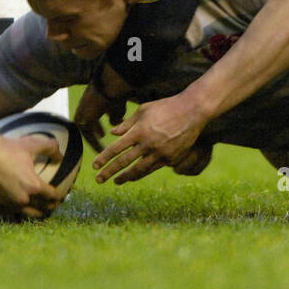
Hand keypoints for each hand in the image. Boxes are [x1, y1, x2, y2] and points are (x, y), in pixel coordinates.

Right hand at [0, 132, 64, 219]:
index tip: (61, 196)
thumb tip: (60, 156)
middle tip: (53, 206)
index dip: (59, 197)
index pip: (52, 196)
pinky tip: (20, 212)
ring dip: (36, 214)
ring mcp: (9, 204)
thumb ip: (51, 148)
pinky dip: (18, 215)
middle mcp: (22, 199)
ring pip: (27, 215)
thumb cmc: (6, 148)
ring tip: (39, 212)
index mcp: (34, 186)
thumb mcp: (32, 144)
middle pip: (42, 209)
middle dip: (49, 208)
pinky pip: (11, 216)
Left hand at [74, 84, 125, 152]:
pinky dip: (95, 142)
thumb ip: (115, 116)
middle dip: (94, 135)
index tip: (103, 134)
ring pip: (87, 131)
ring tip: (102, 151)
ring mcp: (82, 113)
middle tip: (101, 146)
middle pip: (86, 126)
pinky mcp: (85, 118)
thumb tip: (115, 123)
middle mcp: (83, 108)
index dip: (97, 127)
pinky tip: (102, 148)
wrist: (111, 86)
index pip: (91, 118)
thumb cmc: (115, 93)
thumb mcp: (117, 107)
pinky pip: (88, 134)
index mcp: (90, 103)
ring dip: (94, 141)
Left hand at [92, 92, 210, 184]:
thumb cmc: (166, 107)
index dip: (104, 159)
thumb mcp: (144, 110)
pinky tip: (137, 175)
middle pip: (124, 162)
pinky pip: (154, 168)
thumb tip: (113, 134)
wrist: (193, 111)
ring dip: (126, 177)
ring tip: (117, 181)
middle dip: (110, 172)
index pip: (116, 148)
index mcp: (139, 131)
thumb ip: (127, 123)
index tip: (94, 167)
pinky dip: (144, 172)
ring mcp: (161, 153)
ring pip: (139, 170)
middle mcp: (148, 144)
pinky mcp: (172, 158)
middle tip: (99, 180)